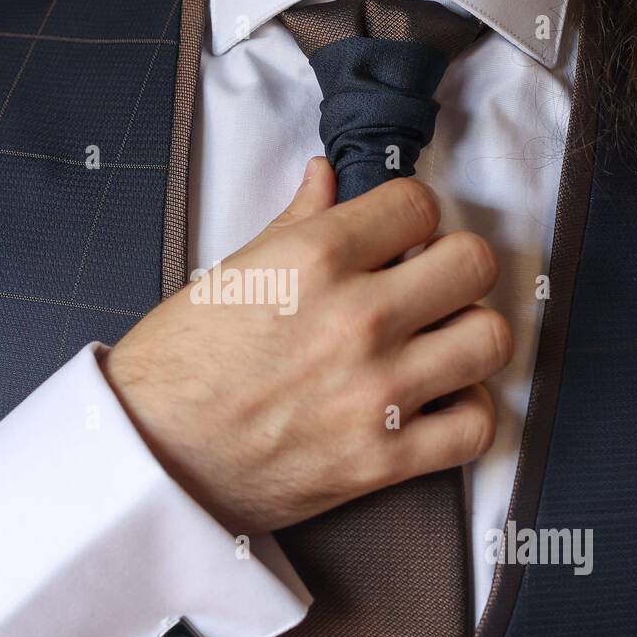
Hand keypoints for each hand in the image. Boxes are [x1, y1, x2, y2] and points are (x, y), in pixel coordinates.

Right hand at [101, 157, 510, 532]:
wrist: (148, 459)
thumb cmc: (176, 366)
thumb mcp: (229, 275)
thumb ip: (294, 224)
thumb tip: (327, 177)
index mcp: (314, 259)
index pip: (418, 204)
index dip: (411, 218)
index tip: (399, 239)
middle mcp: (357, 318)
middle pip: (473, 264)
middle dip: (454, 268)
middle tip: (428, 287)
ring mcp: (376, 392)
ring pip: (489, 340)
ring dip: (468, 337)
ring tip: (438, 345)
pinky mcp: (382, 460)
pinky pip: (477, 427)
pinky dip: (467, 413)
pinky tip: (436, 404)